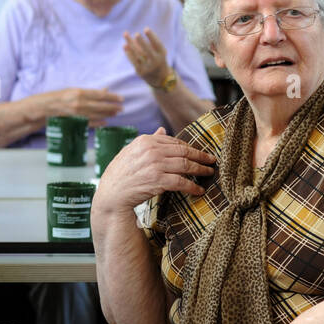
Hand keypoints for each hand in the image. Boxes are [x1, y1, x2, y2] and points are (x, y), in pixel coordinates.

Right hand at [45, 87, 124, 123]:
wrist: (45, 107)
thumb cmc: (61, 96)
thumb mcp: (75, 90)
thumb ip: (90, 92)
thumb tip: (105, 90)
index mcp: (80, 92)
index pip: (100, 95)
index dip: (112, 97)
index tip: (121, 98)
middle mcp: (79, 102)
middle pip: (100, 105)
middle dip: (112, 107)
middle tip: (121, 108)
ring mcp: (77, 113)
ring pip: (97, 114)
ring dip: (108, 114)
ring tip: (116, 114)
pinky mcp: (75, 120)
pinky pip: (90, 122)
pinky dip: (99, 123)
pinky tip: (105, 122)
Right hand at [95, 126, 216, 211]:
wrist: (111, 194)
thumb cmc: (120, 174)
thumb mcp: (131, 152)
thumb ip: (149, 141)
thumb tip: (162, 129)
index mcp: (144, 141)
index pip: (174, 141)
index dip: (190, 147)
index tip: (198, 152)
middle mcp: (151, 151)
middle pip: (184, 152)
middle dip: (201, 156)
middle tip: (211, 161)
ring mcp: (155, 165)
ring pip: (186, 165)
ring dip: (201, 170)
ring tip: (208, 173)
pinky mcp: (158, 181)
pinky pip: (182, 182)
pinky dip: (193, 187)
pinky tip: (198, 190)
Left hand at [123, 28, 170, 86]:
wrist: (161, 79)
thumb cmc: (158, 60)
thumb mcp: (158, 53)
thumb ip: (149, 44)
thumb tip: (135, 37)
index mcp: (162, 55)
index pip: (157, 44)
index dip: (152, 37)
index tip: (146, 28)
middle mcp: (155, 61)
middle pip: (147, 51)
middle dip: (142, 42)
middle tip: (136, 34)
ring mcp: (148, 67)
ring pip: (138, 55)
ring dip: (131, 45)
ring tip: (126, 34)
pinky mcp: (140, 72)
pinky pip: (133, 61)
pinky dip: (129, 53)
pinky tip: (125, 46)